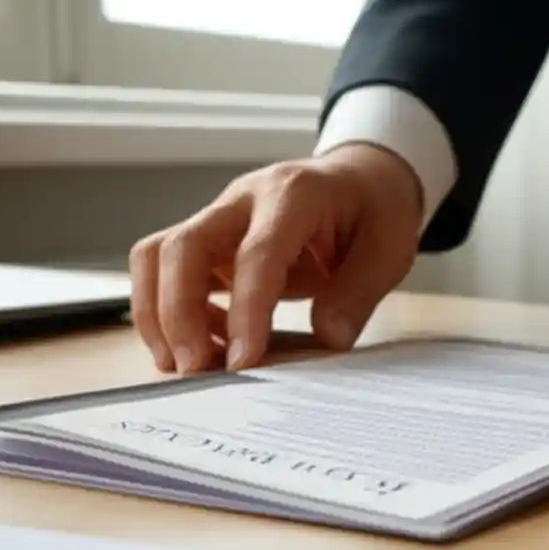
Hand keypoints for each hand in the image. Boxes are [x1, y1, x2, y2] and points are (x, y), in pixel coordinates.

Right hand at [129, 144, 422, 372]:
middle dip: (177, 314)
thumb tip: (328, 337)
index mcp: (294, 195)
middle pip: (182, 247)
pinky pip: (167, 272)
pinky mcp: (210, 241)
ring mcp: (219, 218)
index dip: (244, 310)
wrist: (361, 179)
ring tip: (186, 364)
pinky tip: (206, 345)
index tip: (243, 361)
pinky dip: (172, 314)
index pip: (256, 253)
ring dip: (159, 315)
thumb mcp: (390, 247)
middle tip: (194, 370)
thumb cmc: (374, 209)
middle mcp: (244, 199)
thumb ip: (359, 292)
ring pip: (158, 256)